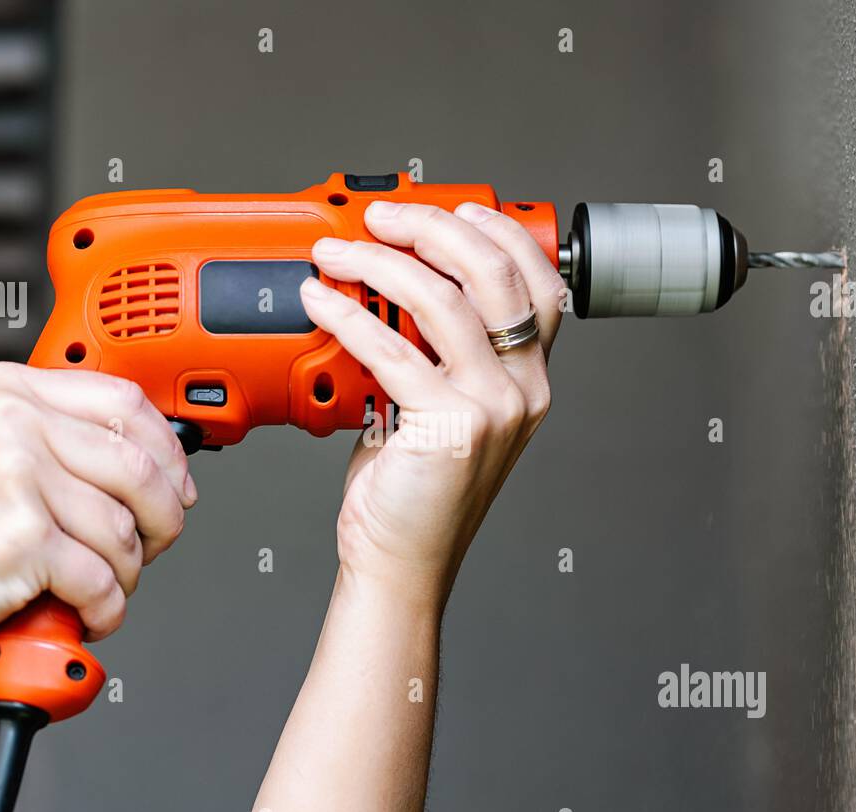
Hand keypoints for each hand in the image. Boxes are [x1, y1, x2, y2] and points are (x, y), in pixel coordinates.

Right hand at [0, 362, 195, 656]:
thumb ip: (59, 441)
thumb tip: (152, 465)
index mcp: (13, 392)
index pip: (126, 404)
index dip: (168, 452)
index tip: (179, 486)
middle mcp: (16, 423)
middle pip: (141, 467)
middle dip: (164, 519)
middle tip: (154, 547)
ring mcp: (18, 476)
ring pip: (124, 530)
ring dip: (127, 573)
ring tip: (102, 587)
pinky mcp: (23, 536)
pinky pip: (101, 578)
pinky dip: (106, 608)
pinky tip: (88, 614)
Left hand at [299, 200, 563, 602]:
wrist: (400, 560)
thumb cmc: (412, 487)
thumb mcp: (434, 405)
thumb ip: (432, 349)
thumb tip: (390, 281)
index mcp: (528, 377)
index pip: (536, 281)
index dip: (495, 232)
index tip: (448, 207)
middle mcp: (523, 389)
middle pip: (494, 275)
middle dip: (433, 229)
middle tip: (379, 219)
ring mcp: (493, 409)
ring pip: (443, 301)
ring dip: (378, 264)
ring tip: (333, 255)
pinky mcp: (451, 428)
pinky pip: (395, 351)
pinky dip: (349, 318)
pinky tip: (320, 303)